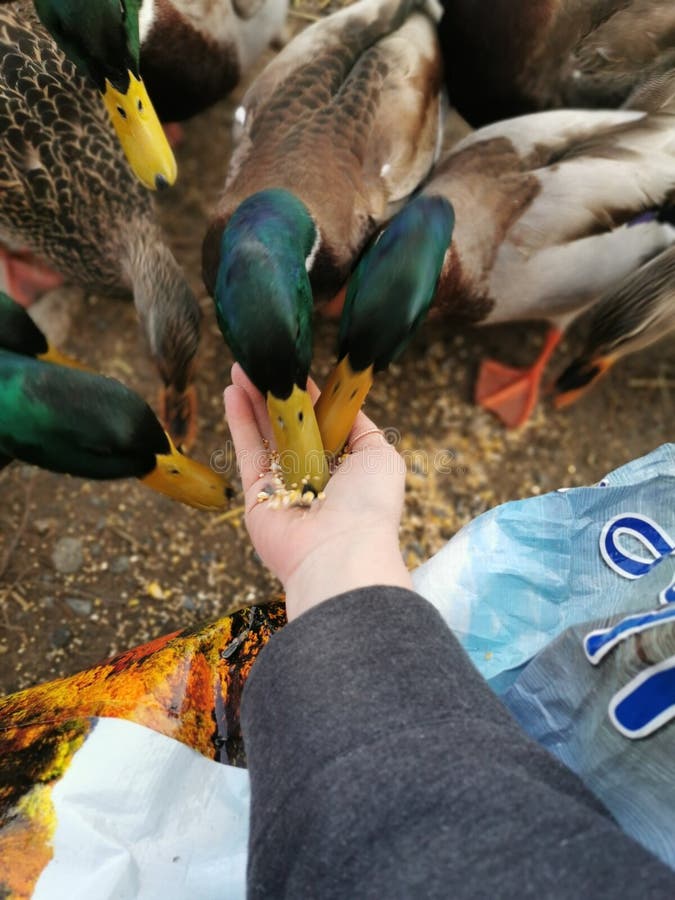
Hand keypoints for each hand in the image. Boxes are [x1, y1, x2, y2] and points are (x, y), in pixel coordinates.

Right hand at [224, 364, 411, 619]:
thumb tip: (345, 407)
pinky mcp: (256, 494)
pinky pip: (246, 451)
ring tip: (243, 367)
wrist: (338, 553)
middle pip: (290, 424)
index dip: (309, 395)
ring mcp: (283, 484)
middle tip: (262, 361)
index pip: (323, 423)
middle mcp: (314, 474)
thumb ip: (362, 429)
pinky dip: (238, 421)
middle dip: (276, 393)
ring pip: (265, 433)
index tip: (297, 367)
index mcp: (346, 466)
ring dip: (254, 399)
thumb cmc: (368, 506)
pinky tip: (232, 392)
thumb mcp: (381, 457)